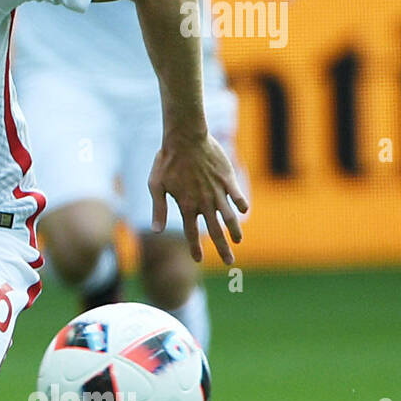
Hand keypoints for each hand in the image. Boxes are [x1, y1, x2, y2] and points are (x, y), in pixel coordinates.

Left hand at [148, 133, 247, 264]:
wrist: (185, 138)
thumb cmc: (167, 161)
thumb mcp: (156, 185)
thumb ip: (158, 209)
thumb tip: (156, 231)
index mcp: (186, 205)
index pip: (191, 233)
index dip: (195, 248)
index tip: (199, 260)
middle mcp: (204, 202)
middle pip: (215, 231)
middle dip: (223, 248)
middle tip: (230, 262)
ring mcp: (218, 191)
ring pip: (229, 216)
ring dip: (234, 230)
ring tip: (238, 240)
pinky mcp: (227, 179)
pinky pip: (238, 195)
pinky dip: (242, 205)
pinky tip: (244, 212)